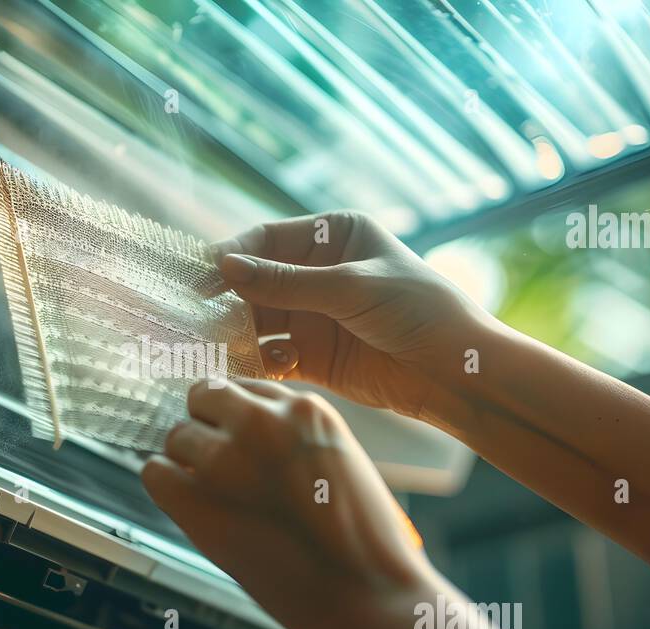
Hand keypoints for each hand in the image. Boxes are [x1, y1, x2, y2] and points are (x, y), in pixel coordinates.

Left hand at [141, 378, 435, 628]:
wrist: (368, 596)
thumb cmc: (362, 541)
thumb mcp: (341, 461)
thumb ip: (293, 438)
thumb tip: (245, 436)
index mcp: (304, 409)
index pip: (245, 387)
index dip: (236, 417)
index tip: (237, 440)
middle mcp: (262, 422)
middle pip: (204, 397)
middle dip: (206, 425)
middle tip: (216, 462)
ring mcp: (226, 460)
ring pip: (176, 435)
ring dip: (186, 461)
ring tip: (212, 495)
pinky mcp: (198, 501)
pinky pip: (155, 472)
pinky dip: (166, 486)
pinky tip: (189, 506)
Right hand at [210, 210, 492, 419]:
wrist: (454, 372)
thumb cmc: (417, 311)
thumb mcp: (350, 288)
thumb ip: (286, 282)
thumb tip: (224, 266)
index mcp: (333, 236)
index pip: (267, 239)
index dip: (232, 255)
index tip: (201, 276)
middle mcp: (318, 272)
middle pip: (255, 282)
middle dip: (228, 299)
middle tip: (194, 317)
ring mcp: (312, 315)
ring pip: (257, 321)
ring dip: (238, 333)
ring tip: (219, 346)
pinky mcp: (312, 357)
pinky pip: (270, 355)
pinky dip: (257, 362)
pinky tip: (255, 368)